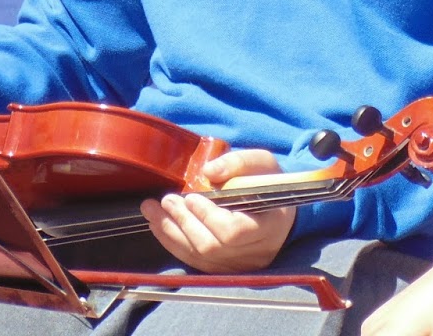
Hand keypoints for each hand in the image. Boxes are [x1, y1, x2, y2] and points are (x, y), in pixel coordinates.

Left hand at [141, 147, 293, 272]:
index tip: (191, 197)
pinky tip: (160, 227)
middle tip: (165, 200)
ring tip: (153, 212)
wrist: (279, 212)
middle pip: (210, 247)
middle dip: (183, 222)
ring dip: (171, 233)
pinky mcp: (223, 269)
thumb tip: (207, 171)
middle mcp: (255, 252)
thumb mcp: (262, 165)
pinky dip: (173, 244)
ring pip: (198, 257)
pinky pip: (193, 262)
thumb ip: (237, 163)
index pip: (233, 231)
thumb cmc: (270, 185)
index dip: (208, 216)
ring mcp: (238, 265)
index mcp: (269, 226)